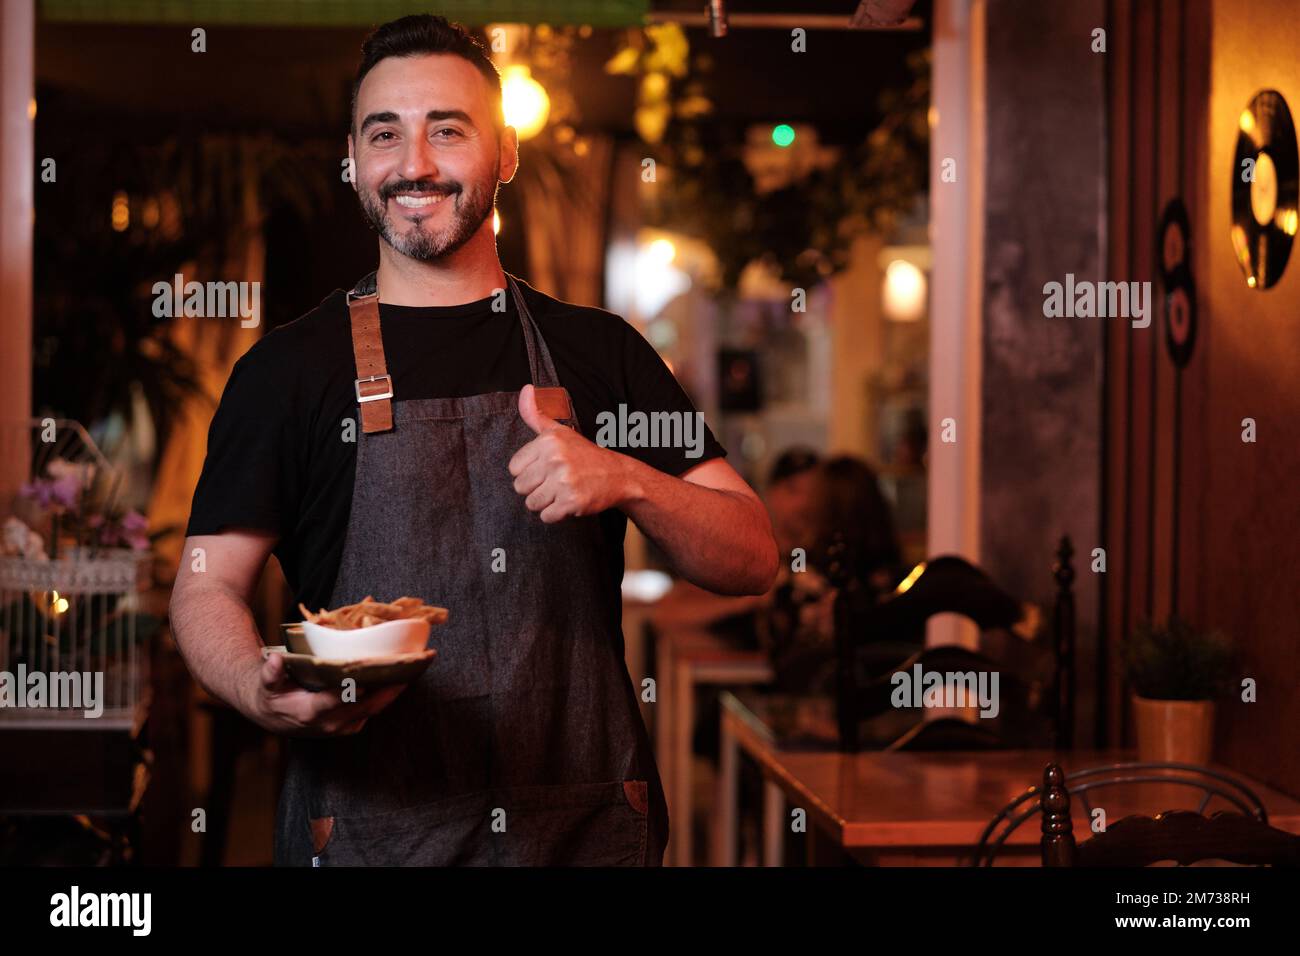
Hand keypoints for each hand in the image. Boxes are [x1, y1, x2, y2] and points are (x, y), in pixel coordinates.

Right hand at [242, 652, 408, 736]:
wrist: (270, 716)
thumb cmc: (270, 695)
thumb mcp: (265, 684)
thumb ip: (270, 674)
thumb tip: (274, 660)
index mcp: (310, 711)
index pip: (337, 700)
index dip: (356, 690)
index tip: (374, 676)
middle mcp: (329, 723)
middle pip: (365, 706)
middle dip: (388, 689)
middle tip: (409, 668)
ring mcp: (339, 727)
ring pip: (372, 711)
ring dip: (392, 694)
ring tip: (412, 671)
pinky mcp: (346, 726)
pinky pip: (371, 713)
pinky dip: (384, 698)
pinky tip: (397, 681)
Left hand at [508, 384, 633, 523]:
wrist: (618, 476)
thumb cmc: (584, 455)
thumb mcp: (560, 431)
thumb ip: (536, 414)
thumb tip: (525, 389)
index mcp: (548, 441)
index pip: (514, 468)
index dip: (529, 472)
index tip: (546, 469)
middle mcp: (555, 459)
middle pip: (520, 487)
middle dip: (536, 489)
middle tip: (555, 482)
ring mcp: (564, 481)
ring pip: (532, 504)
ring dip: (546, 503)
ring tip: (562, 491)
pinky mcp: (572, 501)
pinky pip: (546, 517)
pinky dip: (557, 515)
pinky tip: (569, 502)